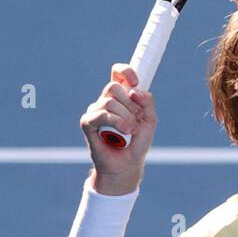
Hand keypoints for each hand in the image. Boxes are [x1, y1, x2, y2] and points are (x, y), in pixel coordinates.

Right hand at [79, 64, 156, 193]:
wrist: (127, 164)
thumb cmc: (137, 142)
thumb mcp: (150, 120)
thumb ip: (147, 102)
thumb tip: (135, 90)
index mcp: (121, 97)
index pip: (117, 74)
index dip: (125, 72)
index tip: (136, 82)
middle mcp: (106, 101)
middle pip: (113, 87)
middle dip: (130, 104)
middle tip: (137, 119)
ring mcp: (95, 111)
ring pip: (109, 102)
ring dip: (126, 117)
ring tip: (131, 131)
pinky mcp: (88, 123)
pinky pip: (100, 115)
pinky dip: (116, 122)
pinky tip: (124, 131)